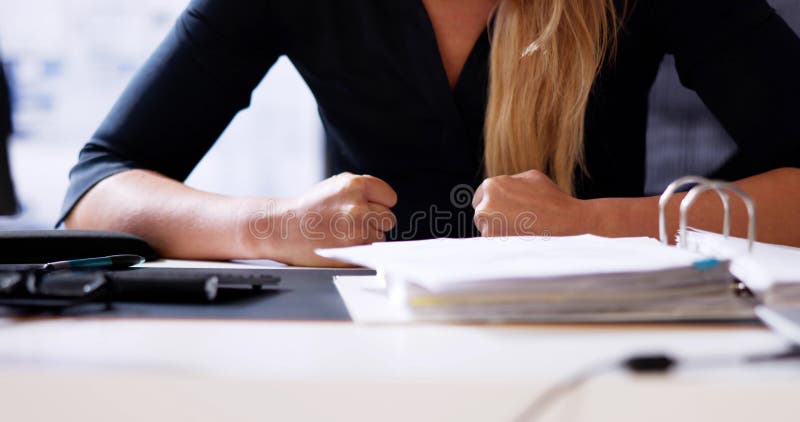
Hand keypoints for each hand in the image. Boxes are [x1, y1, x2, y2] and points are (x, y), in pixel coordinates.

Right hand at [241, 172, 397, 265]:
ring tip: (344, 234)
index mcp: (354, 184)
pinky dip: (360, 250)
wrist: (283, 228)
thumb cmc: (309, 209)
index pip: (389, 197)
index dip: (379, 205)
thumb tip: (386, 202)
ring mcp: (357, 227)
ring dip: (368, 238)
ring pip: (381, 236)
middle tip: (352, 225)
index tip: (369, 210)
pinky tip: (342, 244)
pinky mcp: (353, 247)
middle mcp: (358, 204)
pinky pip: (371, 250)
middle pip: (388, 218)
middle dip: (375, 223)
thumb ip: (361, 191)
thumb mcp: (335, 187)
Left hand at [472, 170, 594, 236]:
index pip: (480, 196)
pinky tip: (520, 240)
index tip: (499, 210)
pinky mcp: (494, 242)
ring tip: (520, 231)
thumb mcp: (531, 177)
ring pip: (486, 229)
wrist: (566, 220)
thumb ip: (511, 180)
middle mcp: (484, 205)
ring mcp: (487, 225)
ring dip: (497, 230)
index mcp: (491, 186)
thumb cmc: (551, 197)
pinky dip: (503, 242)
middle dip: (492, 217)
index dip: (491, 203)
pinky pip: (493, 243)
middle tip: (511, 223)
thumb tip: (501, 186)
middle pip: (481, 213)